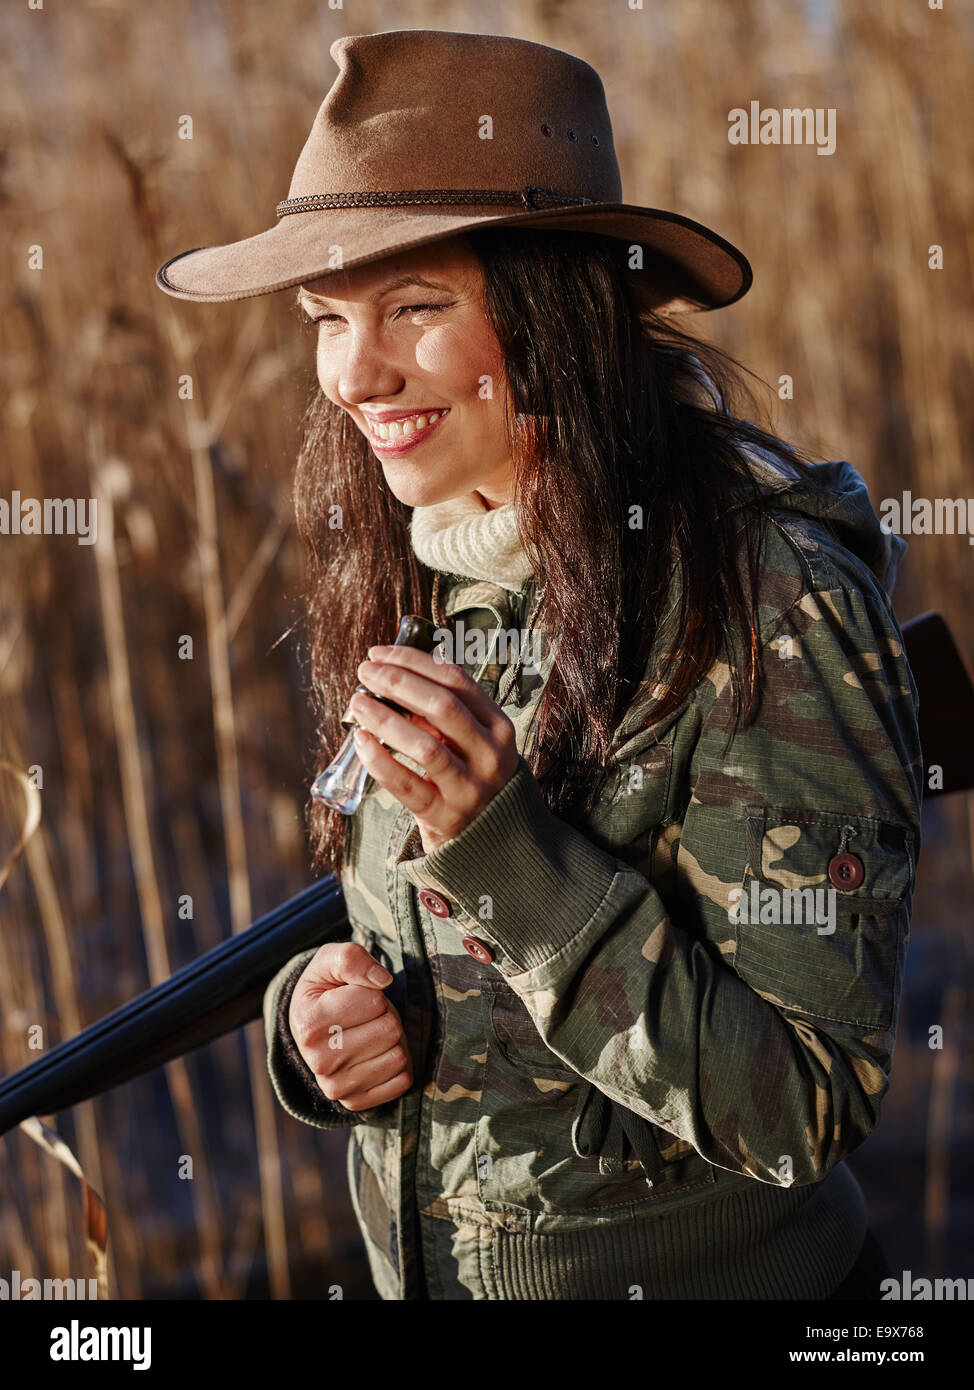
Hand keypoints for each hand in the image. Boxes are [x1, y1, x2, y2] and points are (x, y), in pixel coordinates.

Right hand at [288, 941, 411, 1111]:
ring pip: (398, 1056)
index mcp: (309, 1024)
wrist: (312, 1028)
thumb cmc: (326, 989)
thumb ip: (352, 958)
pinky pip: (402, 1080)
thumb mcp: (330, 961)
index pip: (374, 1001)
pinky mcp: (355, 1102)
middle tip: (367, 1016)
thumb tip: (382, 981)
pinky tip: (376, 1055)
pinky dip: (398, 1064)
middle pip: (389, 1029)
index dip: (374, 993)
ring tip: (370, 1033)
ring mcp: (336, 1087)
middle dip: (386, 1015)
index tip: (356, 996)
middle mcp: (318, 1061)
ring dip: (393, 1040)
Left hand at [348, 643, 519, 852]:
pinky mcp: (445, 816)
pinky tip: (362, 741)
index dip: (415, 661)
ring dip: (386, 719)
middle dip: (398, 683)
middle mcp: (490, 755)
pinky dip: (380, 761)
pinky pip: (407, 784)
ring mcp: (470, 788)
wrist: (493, 841)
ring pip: (426, 746)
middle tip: (366, 672)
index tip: (381, 653)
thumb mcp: (473, 741)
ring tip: (358, 703)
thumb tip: (392, 678)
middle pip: (442, 707)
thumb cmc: (472, 777)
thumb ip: (443, 714)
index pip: (456, 681)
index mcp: (499, 727)